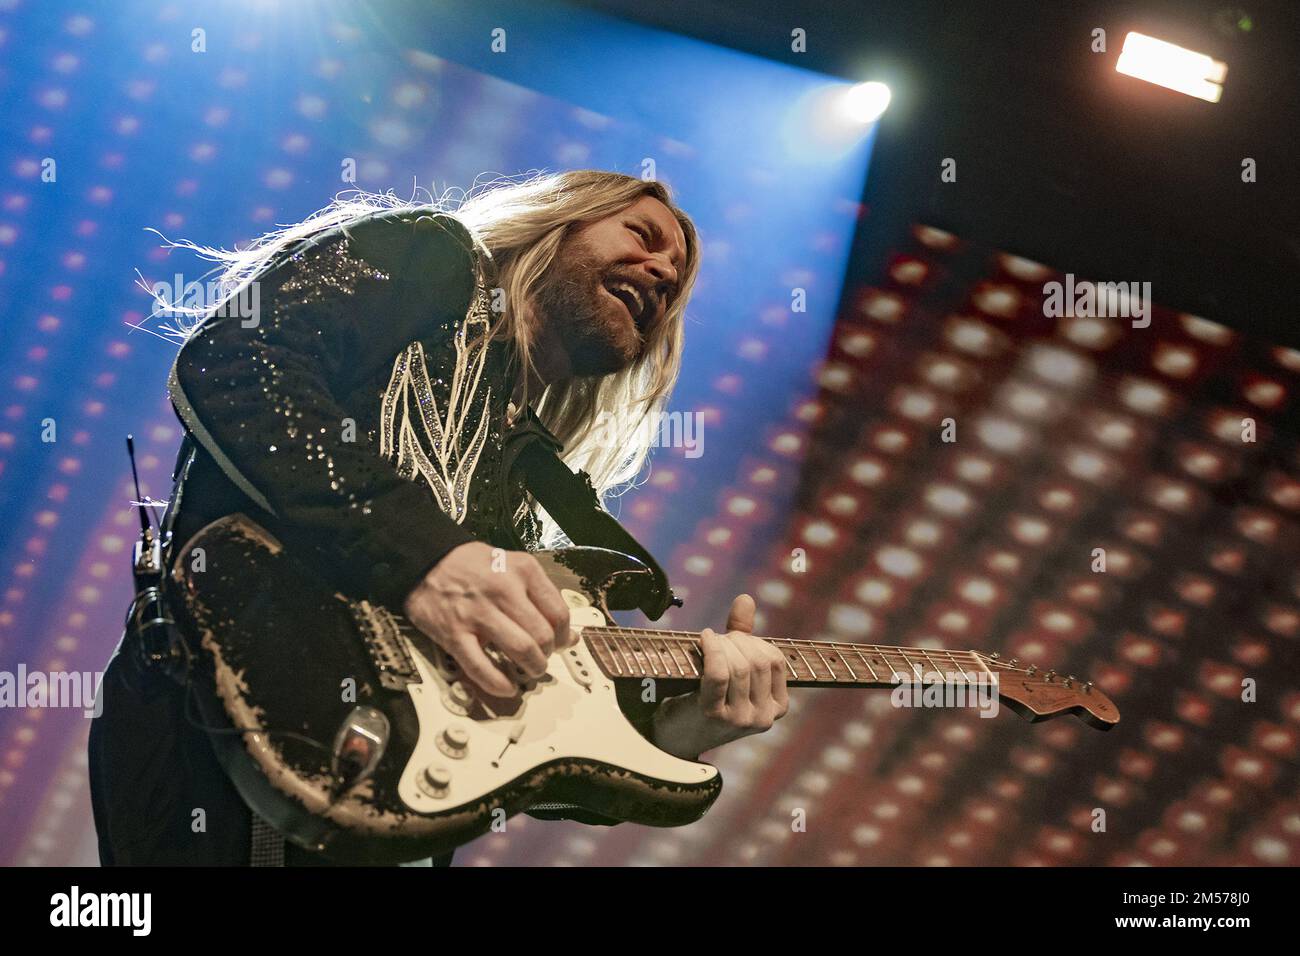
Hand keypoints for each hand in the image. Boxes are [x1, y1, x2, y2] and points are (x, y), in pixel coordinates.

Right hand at [402, 542, 572, 696]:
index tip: (560, 643)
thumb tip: (569, 637)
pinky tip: (507, 688)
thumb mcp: (513, 566)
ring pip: (521, 650)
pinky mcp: (454, 634)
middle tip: (542, 658)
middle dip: (548, 654)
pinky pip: (481, 667)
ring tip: (529, 670)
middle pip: (543, 634)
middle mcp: (503, 590)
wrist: (426, 561)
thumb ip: (541, 597)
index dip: (563, 635)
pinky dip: (498, 684)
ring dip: (532, 668)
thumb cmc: (473, 566)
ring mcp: (478, 613)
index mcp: (523, 571)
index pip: (558, 613)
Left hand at [650, 593, 789, 758]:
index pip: (775, 660)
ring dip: (721, 646)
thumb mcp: (732, 670)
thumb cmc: (705, 699)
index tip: (733, 640)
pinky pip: (719, 673)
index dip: (754, 642)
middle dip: (736, 642)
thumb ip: (743, 636)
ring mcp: (741, 719)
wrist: (675, 735)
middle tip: (717, 641)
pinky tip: (704, 638)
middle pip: (757, 661)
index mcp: (777, 707)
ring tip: (707, 645)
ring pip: (739, 666)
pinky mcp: (715, 715)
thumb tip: (745, 599)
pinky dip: (711, 650)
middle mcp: (764, 717)